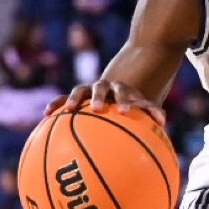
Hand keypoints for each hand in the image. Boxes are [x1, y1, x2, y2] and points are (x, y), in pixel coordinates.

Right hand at [46, 80, 165, 126]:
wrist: (116, 88)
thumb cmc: (132, 105)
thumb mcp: (142, 106)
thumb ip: (151, 112)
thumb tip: (163, 121)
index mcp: (122, 89)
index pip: (124, 92)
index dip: (125, 100)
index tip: (125, 111)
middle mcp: (105, 87)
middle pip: (101, 88)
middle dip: (99, 97)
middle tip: (98, 108)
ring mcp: (88, 90)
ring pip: (80, 90)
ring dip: (74, 98)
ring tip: (68, 109)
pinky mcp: (76, 96)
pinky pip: (63, 99)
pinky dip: (56, 104)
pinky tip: (46, 115)